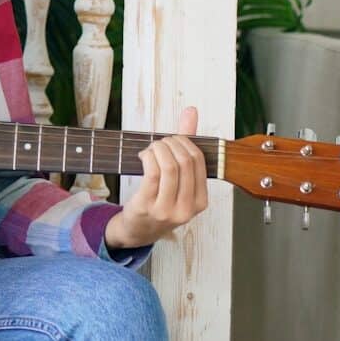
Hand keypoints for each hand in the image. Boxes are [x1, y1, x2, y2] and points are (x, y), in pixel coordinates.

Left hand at [104, 106, 208, 248]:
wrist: (138, 230)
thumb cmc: (160, 200)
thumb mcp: (178, 179)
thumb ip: (186, 145)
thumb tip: (191, 111)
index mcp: (201, 202)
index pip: (200, 161)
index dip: (185, 143)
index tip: (173, 140)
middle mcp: (188, 208)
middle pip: (185, 162)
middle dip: (171, 143)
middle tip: (160, 142)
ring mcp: (167, 209)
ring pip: (169, 166)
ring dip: (158, 149)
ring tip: (151, 148)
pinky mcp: (147, 206)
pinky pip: (152, 173)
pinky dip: (148, 157)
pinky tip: (143, 156)